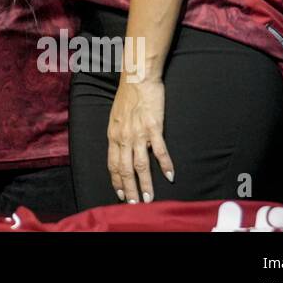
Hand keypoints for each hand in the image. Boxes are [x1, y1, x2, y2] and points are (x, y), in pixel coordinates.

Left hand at [106, 77, 173, 203]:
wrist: (138, 78)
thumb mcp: (116, 117)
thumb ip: (118, 134)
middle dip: (130, 189)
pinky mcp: (153, 126)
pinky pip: (159, 150)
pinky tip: (170, 176)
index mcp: (113, 134)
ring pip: (141, 165)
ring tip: (148, 198)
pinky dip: (165, 165)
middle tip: (134, 204)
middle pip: (125, 169)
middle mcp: (124, 136)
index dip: (116, 181)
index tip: (120, 194)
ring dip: (145, 184)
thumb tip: (119, 149)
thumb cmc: (127, 96)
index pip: (112, 164)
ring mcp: (139, 133)